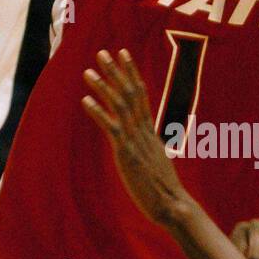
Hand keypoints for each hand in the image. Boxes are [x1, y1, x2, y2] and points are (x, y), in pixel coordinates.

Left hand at [82, 49, 187, 224]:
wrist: (172, 205)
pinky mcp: (128, 154)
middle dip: (116, 71)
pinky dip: (98, 112)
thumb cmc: (163, 190)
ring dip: (103, 87)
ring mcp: (136, 141)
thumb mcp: (154, 163)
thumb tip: (142, 145)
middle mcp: (144, 131)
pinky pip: (112, 128)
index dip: (131, 72)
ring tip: (88, 72)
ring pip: (120, 106)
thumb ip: (147, 149)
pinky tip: (85, 101)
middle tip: (103, 52)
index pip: (141, 94)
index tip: (123, 54)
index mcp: (150, 131)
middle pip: (131, 93)